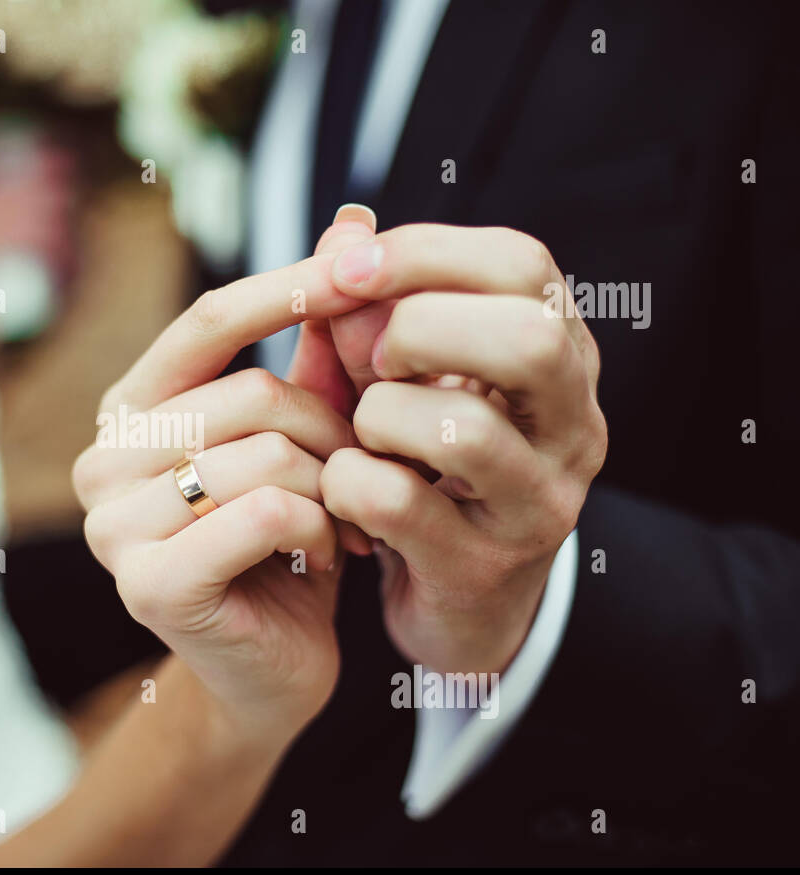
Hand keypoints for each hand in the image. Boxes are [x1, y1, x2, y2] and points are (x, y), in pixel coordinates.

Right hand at [72, 253, 366, 743]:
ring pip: (264, 454)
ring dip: (332, 486)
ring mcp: (113, 525)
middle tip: (365, 470)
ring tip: (348, 517)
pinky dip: (321, 528)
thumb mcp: (303, 434)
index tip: (369, 263)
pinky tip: (329, 554)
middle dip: (333, 431)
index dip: (291, 287)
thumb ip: (317, 341)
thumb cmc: (289, 542)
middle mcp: (104, 459)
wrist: (276, 669)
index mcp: (131, 409)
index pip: (209, 320)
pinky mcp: (147, 584)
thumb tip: (352, 217)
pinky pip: (266, 513)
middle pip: (251, 393)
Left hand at [316, 223, 607, 673]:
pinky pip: (395, 502)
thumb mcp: (406, 378)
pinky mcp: (483, 568)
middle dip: (420, 329)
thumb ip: (373, 308)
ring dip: (378, 417)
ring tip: (363, 436)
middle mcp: (573, 427)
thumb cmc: (428, 467)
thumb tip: (345, 229)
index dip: (426, 251)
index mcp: (562, 357)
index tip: (349, 268)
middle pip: (526, 339)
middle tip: (373, 360)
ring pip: (460, 430)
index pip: (524, 265)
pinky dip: (346, 483)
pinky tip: (345, 491)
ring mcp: (537, 504)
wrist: (463, 601)